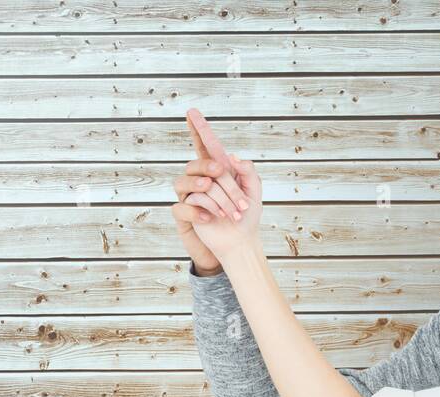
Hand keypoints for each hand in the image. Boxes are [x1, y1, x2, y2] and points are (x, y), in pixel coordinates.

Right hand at [171, 108, 263, 267]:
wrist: (240, 241)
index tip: (192, 112)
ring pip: (198, 185)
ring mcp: (192, 193)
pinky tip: (212, 220)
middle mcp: (202, 177)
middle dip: (228, 186)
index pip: (206, 145)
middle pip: (205, 166)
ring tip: (232, 214)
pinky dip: (205, 212)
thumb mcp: (254, 191)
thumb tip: (232, 157)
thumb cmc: (247, 215)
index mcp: (218, 169)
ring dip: (220, 201)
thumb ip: (248, 171)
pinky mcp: (186, 210)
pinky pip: (188, 204)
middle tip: (243, 204)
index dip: (199, 129)